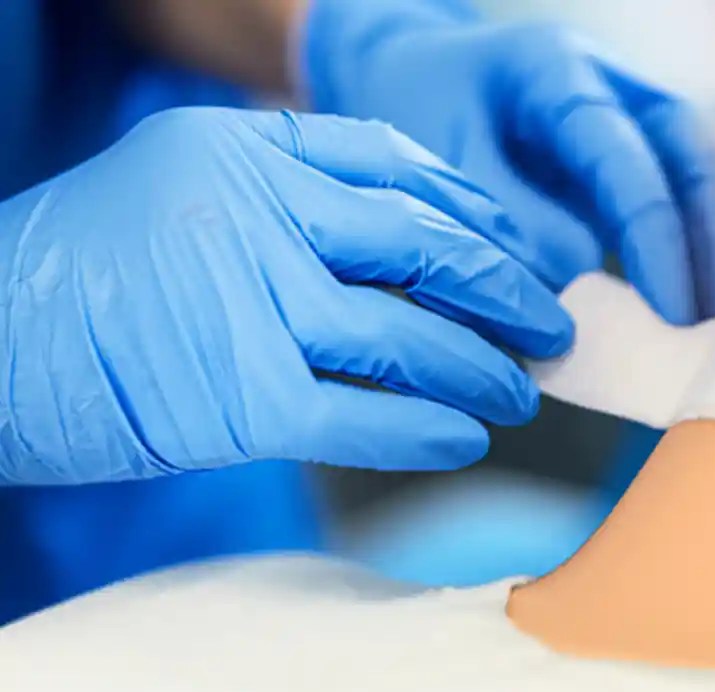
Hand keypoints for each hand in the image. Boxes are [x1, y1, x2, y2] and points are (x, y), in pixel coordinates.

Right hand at [0, 107, 572, 484]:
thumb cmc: (85, 274)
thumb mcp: (181, 189)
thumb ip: (287, 199)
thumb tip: (413, 246)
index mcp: (243, 153)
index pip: (392, 170)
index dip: (470, 213)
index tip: (515, 248)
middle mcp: (254, 213)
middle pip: (421, 249)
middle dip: (502, 292)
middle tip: (552, 323)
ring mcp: (250, 302)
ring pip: (407, 337)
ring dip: (481, 370)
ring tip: (521, 391)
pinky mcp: (241, 397)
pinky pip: (367, 416)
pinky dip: (428, 431)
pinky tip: (468, 438)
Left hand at [302, 0, 714, 324]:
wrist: (415, 75)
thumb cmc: (424, 113)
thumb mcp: (445, 164)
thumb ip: (512, 226)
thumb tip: (581, 287)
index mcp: (561, 72)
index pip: (628, 159)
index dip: (655, 239)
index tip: (673, 311)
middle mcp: (617, 87)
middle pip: (691, 160)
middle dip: (711, 246)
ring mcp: (638, 118)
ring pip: (701, 180)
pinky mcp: (642, 156)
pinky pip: (686, 202)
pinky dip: (697, 253)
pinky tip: (704, 307)